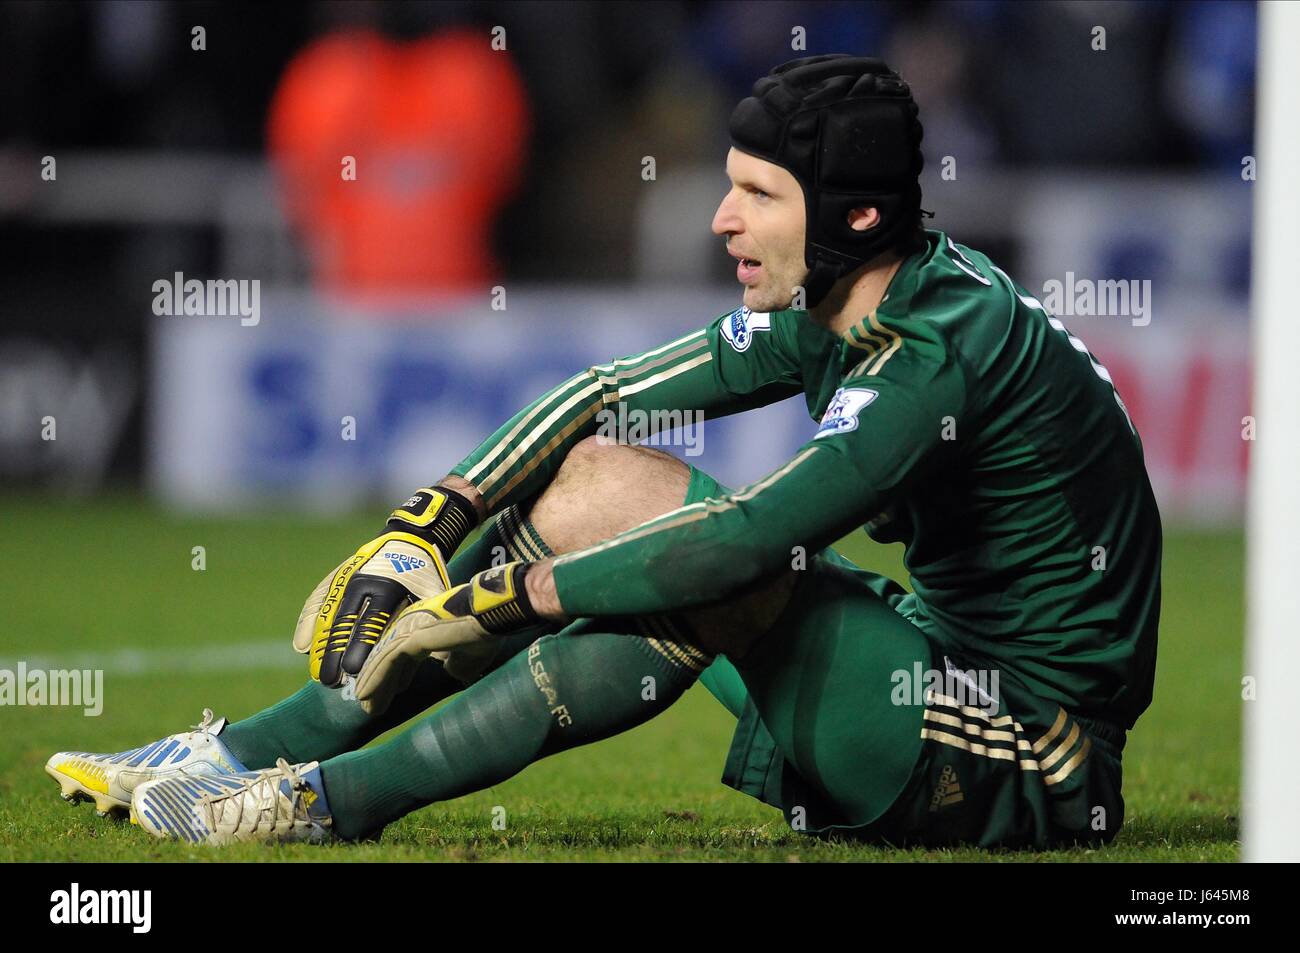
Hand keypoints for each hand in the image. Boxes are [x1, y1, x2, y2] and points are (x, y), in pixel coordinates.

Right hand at [292, 486, 477, 685]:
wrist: (406, 538)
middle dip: (334, 653)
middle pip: (343, 623)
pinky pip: (318, 601)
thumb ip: (427, 621)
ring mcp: (346, 578)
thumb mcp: (433, 592)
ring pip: (326, 614)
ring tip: (315, 671)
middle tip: (328, 681)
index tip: (351, 672)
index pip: (371, 624)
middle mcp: (362, 582)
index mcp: (388, 587)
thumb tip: (440, 657)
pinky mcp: (336, 578)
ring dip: (319, 644)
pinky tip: (302, 645)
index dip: (360, 649)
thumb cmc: (424, 573)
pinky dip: (308, 623)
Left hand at [355, 561, 538, 712]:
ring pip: (385, 661)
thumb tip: (450, 671)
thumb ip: (455, 665)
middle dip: (381, 682)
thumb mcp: (468, 658)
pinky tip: (365, 695)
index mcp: (428, 629)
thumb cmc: (484, 636)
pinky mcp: (411, 637)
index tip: (395, 692)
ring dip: (374, 684)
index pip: (406, 655)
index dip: (398, 675)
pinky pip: (387, 661)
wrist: (492, 618)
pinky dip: (375, 679)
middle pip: (391, 658)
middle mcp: (414, 626)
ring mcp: (410, 629)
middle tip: (370, 706)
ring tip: (365, 706)